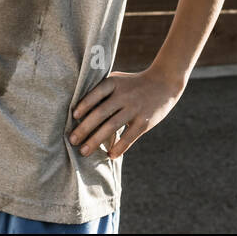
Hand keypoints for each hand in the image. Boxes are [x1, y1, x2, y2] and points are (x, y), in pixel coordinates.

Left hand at [69, 68, 183, 159]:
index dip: (84, 104)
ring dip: (96, 141)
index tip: (74, 116)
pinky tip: (110, 155)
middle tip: (72, 141)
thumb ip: (101, 91)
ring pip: (112, 127)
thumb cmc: (133, 83)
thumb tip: (78, 111)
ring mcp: (135, 109)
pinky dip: (119, 147)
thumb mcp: (117, 79)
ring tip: (84, 151)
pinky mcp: (145, 122)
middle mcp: (124, 95)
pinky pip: (129, 137)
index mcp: (114, 82)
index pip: (96, 93)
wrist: (164, 83)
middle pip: (101, 113)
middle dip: (84, 128)